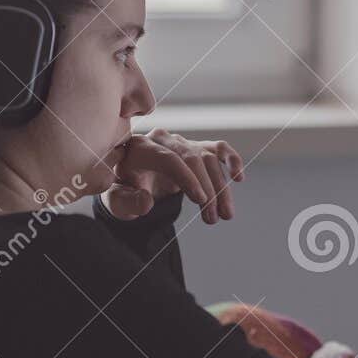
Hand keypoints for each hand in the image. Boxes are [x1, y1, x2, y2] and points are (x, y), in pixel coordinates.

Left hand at [103, 129, 243, 223]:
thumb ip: (126, 202)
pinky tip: (239, 178)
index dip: (187, 178)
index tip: (201, 201)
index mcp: (140, 148)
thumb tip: (146, 201)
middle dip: (208, 189)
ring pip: (208, 160)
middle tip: (213, 218)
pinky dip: (232, 160)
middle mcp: (163, 140)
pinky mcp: (197, 148)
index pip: (169, 159)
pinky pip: (219, 148)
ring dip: (221, 188)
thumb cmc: (124, 190)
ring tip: (225, 215)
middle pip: (193, 159)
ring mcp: (182, 142)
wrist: (131, 181)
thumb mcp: (117, 201)